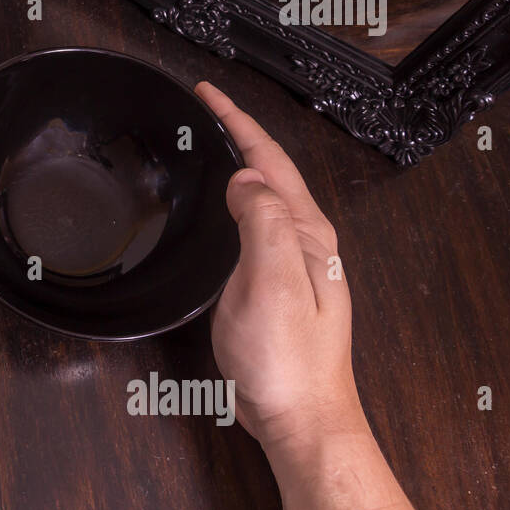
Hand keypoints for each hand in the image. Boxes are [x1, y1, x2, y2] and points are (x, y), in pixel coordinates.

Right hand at [195, 85, 445, 509]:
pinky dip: (232, 202)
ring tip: (208, 141)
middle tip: (201, 107)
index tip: (206, 92)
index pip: (270, 160)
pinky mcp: (273, 286)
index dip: (237, 121)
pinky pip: (253, 226)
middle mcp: (305, 242)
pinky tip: (219, 207)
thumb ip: (264, 223)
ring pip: (262, 197)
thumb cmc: (287, 361)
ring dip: (236, 164)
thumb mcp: (273, 284)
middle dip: (237, 133)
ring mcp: (291, 264)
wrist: (301, 417)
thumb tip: (246, 178)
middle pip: (270, 171)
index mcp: (308, 234)